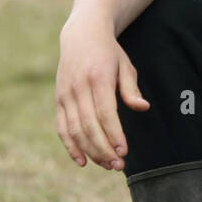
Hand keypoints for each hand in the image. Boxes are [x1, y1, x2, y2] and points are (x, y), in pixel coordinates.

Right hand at [55, 15, 148, 170]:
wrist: (81, 35)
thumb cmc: (109, 53)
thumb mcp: (125, 65)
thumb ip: (131, 88)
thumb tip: (143, 108)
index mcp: (98, 78)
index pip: (105, 112)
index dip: (114, 134)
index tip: (125, 152)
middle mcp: (78, 87)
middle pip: (89, 126)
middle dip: (104, 149)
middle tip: (119, 166)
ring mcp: (65, 94)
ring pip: (75, 130)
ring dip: (90, 151)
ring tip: (107, 165)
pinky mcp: (58, 100)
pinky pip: (62, 128)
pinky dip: (70, 146)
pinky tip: (83, 161)